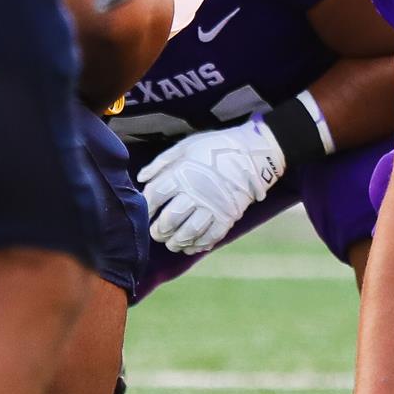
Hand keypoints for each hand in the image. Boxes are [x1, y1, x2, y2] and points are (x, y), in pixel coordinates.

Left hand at [137, 116, 286, 252]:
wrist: (252, 153)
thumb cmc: (215, 147)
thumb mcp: (185, 146)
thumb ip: (161, 163)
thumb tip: (141, 179)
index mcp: (181, 174)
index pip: (154, 197)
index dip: (146, 208)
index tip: (146, 214)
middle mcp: (194, 193)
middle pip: (169, 220)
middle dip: (159, 230)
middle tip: (157, 233)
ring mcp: (212, 207)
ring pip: (188, 233)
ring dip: (176, 242)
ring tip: (172, 243)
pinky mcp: (227, 217)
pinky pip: (210, 237)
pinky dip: (198, 245)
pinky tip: (191, 247)